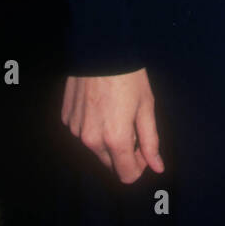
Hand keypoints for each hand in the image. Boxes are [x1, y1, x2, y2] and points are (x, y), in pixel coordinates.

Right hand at [61, 69, 163, 184]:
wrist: (102, 50)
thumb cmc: (130, 77)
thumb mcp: (147, 107)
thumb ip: (151, 141)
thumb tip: (157, 167)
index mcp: (115, 139)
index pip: (127, 175)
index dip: (140, 166)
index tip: (144, 150)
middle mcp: (91, 140)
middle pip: (110, 165)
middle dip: (124, 153)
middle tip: (133, 126)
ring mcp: (75, 130)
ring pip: (95, 149)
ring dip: (108, 140)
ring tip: (117, 111)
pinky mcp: (66, 119)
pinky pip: (82, 133)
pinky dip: (93, 127)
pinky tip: (101, 106)